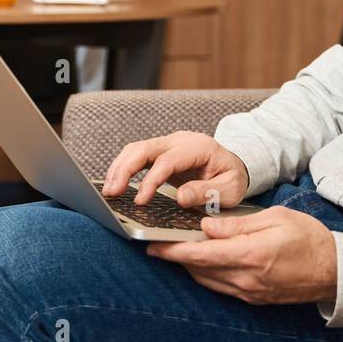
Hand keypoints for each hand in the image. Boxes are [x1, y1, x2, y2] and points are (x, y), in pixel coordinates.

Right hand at [104, 130, 250, 211]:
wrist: (234, 166)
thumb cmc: (232, 178)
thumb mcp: (229, 190)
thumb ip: (207, 192)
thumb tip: (180, 197)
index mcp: (199, 147)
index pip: (168, 160)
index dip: (151, 180)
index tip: (141, 200)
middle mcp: (180, 141)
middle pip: (145, 148)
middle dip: (125, 169)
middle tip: (112, 192)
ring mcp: (168, 144)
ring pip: (136, 149)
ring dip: (119, 168)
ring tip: (108, 191)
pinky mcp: (160, 153)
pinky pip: (137, 155)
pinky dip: (123, 168)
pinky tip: (114, 184)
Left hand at [146, 205, 338, 304]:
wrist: (334, 270)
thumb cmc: (308, 237)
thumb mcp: (275, 218)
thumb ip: (238, 225)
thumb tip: (207, 226)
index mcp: (250, 254)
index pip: (201, 253)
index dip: (173, 250)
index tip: (153, 243)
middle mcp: (246, 278)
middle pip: (199, 269)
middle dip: (175, 257)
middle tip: (156, 244)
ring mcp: (249, 292)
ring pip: (207, 280)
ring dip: (189, 266)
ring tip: (175, 251)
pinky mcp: (254, 298)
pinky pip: (221, 287)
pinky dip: (206, 274)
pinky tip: (202, 262)